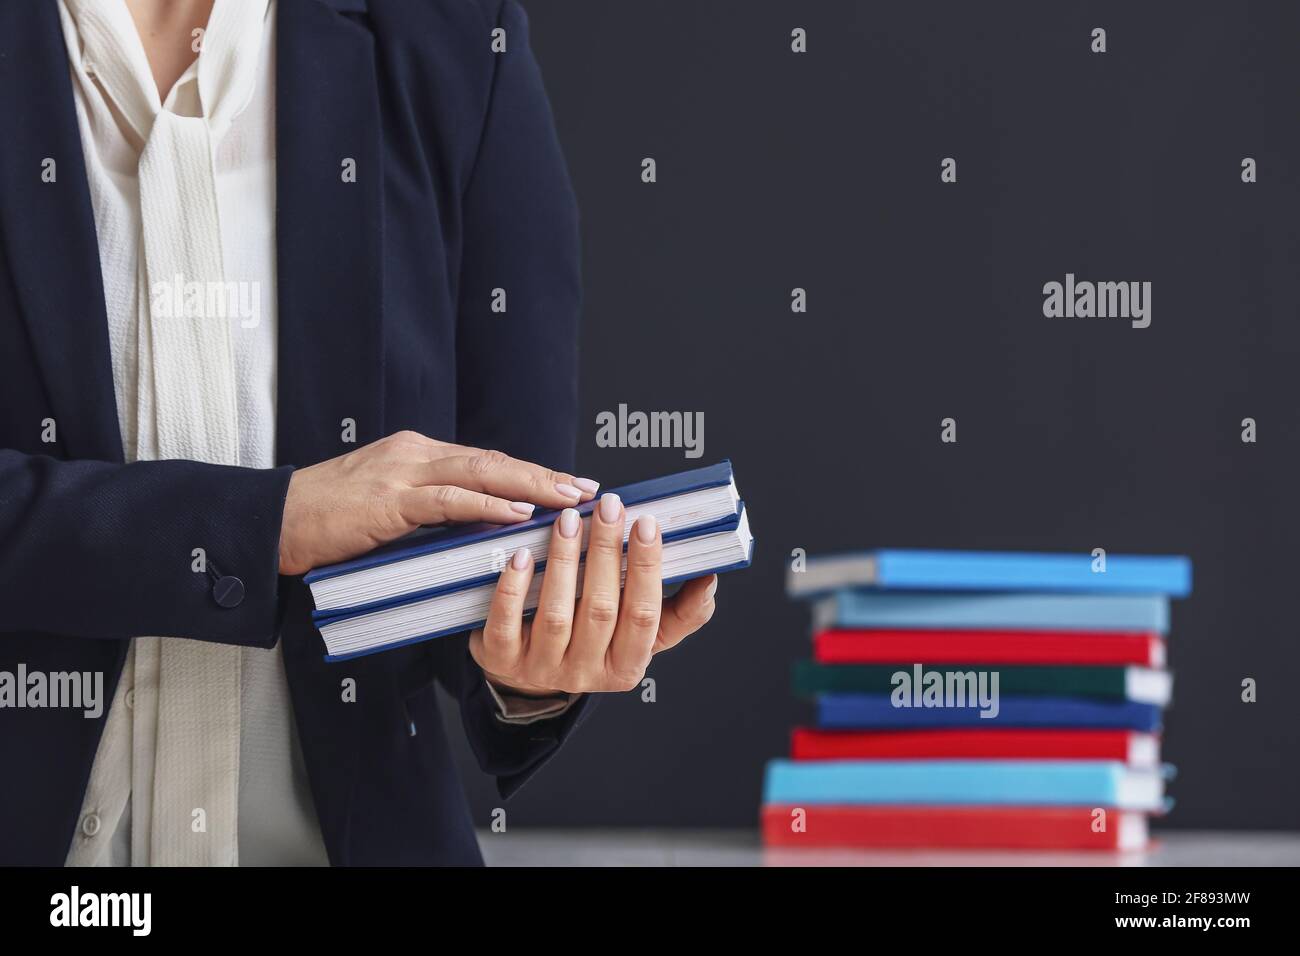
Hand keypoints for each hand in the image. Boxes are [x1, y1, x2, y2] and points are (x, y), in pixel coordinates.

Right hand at [278, 431, 598, 574]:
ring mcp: (402, 472)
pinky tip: (516, 513)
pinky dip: (486, 505)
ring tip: (568, 499)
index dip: (533, 474)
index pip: (489, 462)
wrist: (274, 520)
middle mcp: (417, 453)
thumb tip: (482, 529)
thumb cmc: (329, 520)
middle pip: (495, 461)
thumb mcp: (391, 509)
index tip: (571, 485)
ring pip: (480, 473)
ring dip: (530, 486)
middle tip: (588, 488)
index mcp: (419, 454)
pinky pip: (448, 500)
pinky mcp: (388, 499)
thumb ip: (433, 511)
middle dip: (545, 476)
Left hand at [469, 492, 718, 695]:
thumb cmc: (596, 638)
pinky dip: (515, 588)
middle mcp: (587, 674)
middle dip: (605, 553)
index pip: (644, 615)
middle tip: (610, 507)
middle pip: (601, 610)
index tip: (647, 523)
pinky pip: (507, 624)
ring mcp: (542, 669)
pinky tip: (522, 554)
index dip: (646, 568)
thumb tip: (711, 578)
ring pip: (557, 615)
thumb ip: (681, 611)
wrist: (531, 670)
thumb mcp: (640, 634)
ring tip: (569, 519)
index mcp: (628, 666)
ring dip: (564, 562)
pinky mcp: (502, 661)